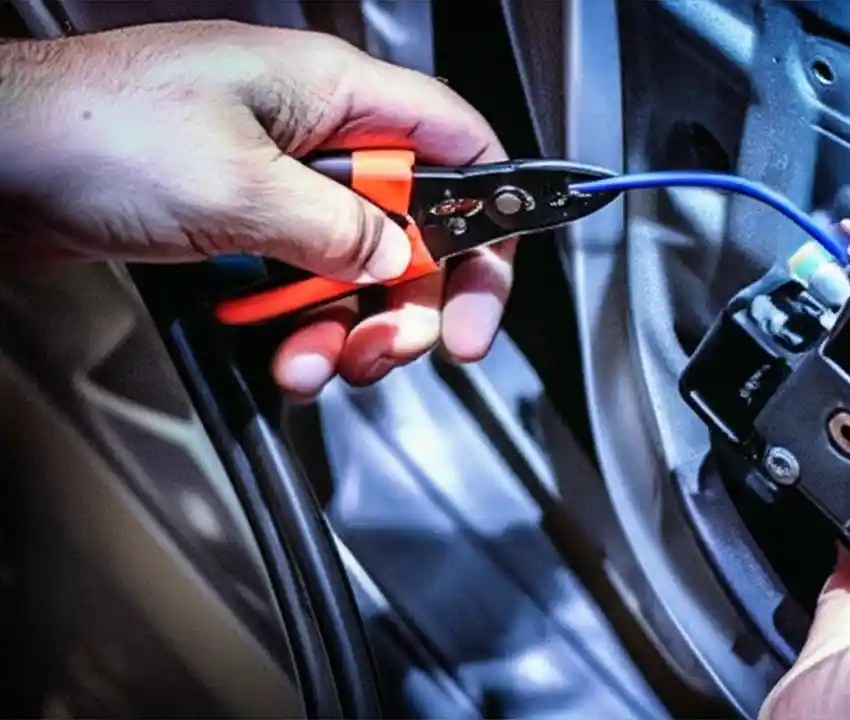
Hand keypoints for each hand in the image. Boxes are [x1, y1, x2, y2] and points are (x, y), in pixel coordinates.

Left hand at [0, 20, 511, 396]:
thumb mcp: (240, 187)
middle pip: (413, 224)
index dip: (487, 219)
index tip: (484, 292)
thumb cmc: (89, 132)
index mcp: (332, 92)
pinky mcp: (240, 225)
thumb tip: (397, 257)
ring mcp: (276, 182)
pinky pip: (302, 285)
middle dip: (412, 299)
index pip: (456, 145)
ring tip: (320, 364)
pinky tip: (282, 356)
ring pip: (357, 268)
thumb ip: (339, 229)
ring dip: (349, 329)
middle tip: (400, 348)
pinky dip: (301, 331)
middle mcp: (313, 134)